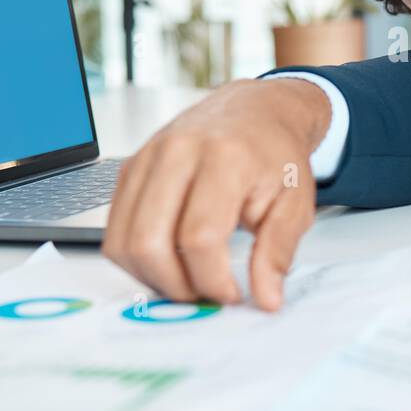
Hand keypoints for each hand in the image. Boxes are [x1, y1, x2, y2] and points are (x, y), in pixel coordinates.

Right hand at [102, 78, 330, 310]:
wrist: (255, 111)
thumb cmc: (275, 153)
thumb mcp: (295, 203)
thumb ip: (277, 253)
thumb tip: (266, 300)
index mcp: (225, 158)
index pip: (199, 238)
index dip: (212, 280)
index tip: (231, 294)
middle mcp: (178, 152)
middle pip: (149, 242)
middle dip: (176, 285)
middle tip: (205, 293)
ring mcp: (147, 158)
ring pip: (123, 241)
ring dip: (151, 277)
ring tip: (188, 279)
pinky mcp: (129, 169)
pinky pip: (114, 230)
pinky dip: (135, 258)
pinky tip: (169, 260)